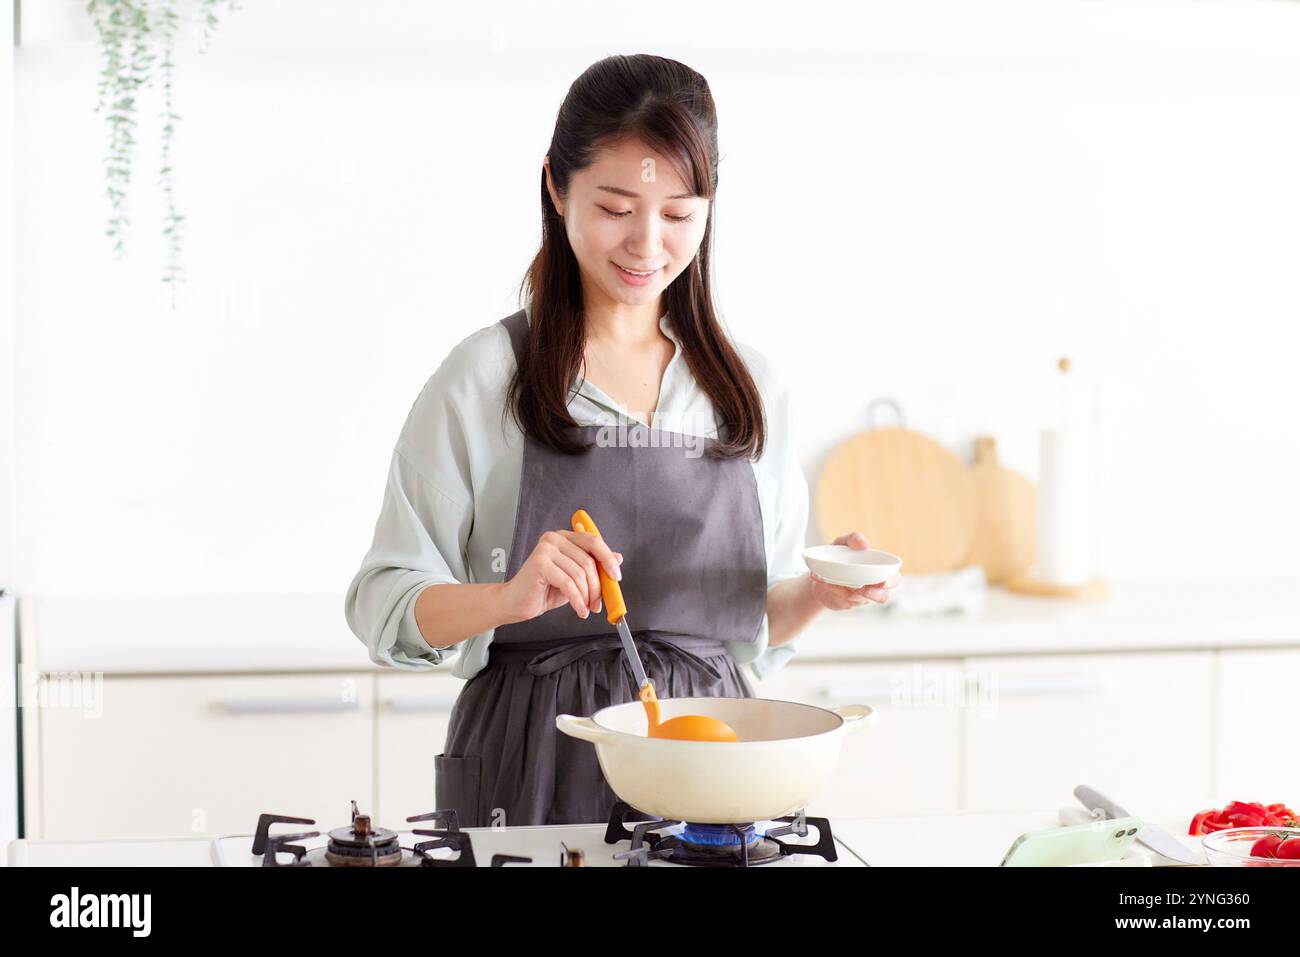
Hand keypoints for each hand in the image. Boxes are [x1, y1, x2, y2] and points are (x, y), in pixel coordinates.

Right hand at [499, 529, 623, 623]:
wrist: (516, 603)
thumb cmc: (543, 590)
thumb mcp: (574, 578)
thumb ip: (593, 566)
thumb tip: (618, 558)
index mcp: (564, 537)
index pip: (593, 541)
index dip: (607, 559)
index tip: (616, 576)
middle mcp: (554, 538)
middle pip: (588, 561)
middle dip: (597, 586)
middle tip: (598, 603)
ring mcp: (545, 549)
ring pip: (579, 574)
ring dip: (587, 596)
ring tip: (586, 608)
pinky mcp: (540, 564)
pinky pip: (568, 584)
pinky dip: (577, 600)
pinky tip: (579, 610)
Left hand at [809, 531, 900, 610]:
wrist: (819, 570)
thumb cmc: (839, 555)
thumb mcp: (843, 543)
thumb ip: (854, 538)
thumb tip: (865, 544)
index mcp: (878, 571)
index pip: (894, 579)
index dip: (892, 582)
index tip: (884, 582)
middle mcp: (872, 587)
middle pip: (882, 597)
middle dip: (873, 594)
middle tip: (861, 588)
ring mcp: (859, 598)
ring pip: (858, 599)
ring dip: (845, 589)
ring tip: (832, 580)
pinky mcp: (844, 603)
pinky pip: (841, 599)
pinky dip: (831, 588)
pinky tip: (822, 580)